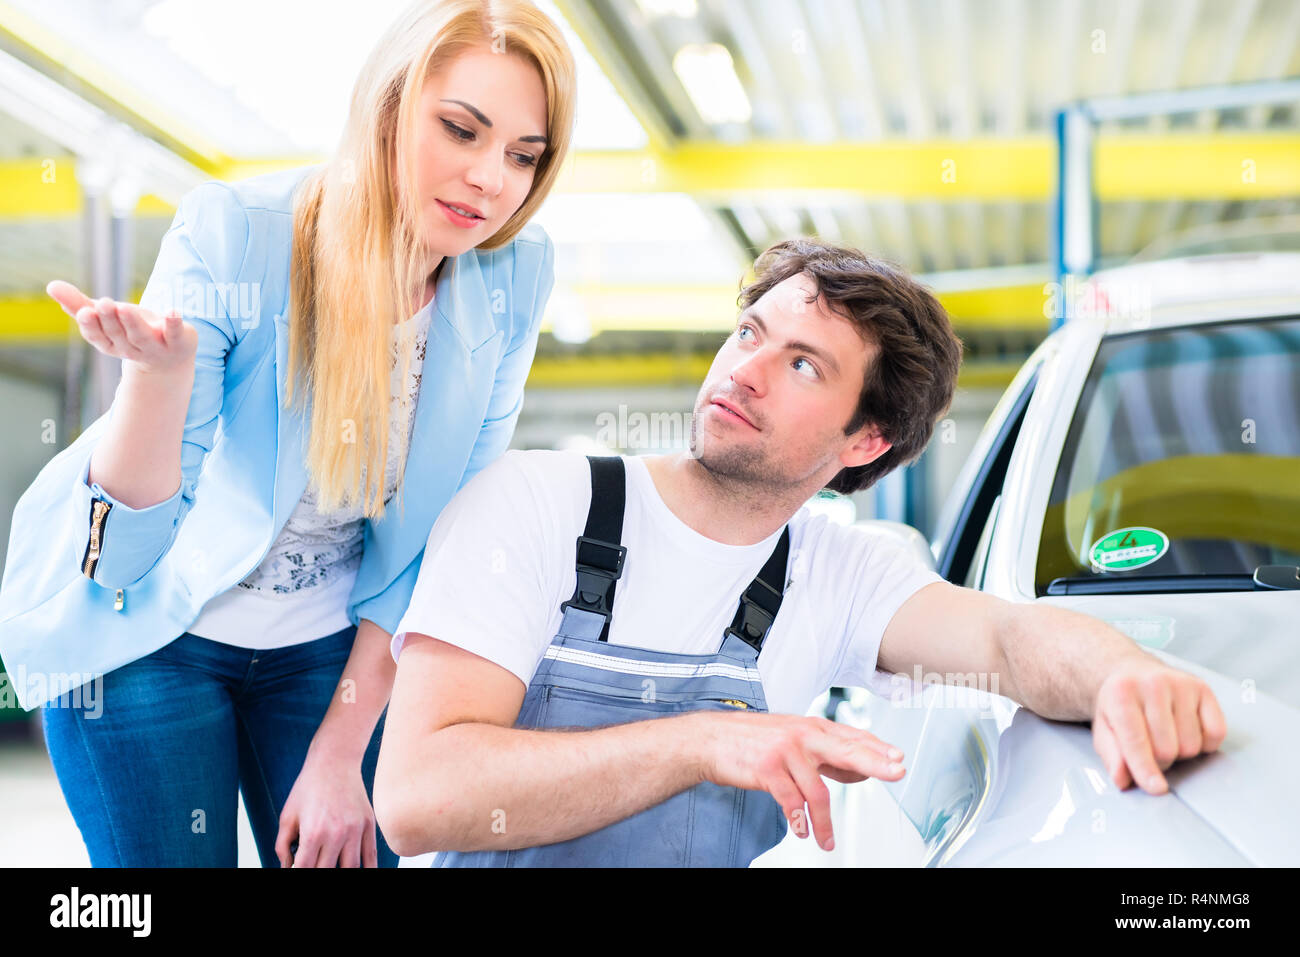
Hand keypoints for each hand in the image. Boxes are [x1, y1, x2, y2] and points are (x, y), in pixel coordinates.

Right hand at [47, 280, 196, 374]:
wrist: (172, 358)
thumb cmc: (133, 331)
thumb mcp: (107, 317)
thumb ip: (79, 303)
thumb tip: (50, 286)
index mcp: (111, 343)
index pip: (97, 336)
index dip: (91, 326)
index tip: (85, 312)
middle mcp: (131, 349)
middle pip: (118, 335)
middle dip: (110, 320)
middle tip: (104, 303)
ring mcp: (156, 348)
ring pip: (141, 337)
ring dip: (133, 323)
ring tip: (125, 307)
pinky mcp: (178, 342)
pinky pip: (175, 334)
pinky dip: (174, 323)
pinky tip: (172, 311)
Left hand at [276, 749, 379, 867]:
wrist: (335, 761)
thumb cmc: (308, 788)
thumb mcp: (287, 816)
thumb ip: (283, 847)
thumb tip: (286, 867)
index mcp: (313, 833)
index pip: (305, 869)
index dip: (299, 873)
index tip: (298, 869)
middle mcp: (336, 834)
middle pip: (327, 870)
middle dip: (318, 870)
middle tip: (314, 862)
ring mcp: (356, 830)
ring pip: (351, 868)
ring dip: (340, 870)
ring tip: (331, 863)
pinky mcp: (369, 825)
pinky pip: (371, 856)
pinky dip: (367, 869)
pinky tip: (359, 870)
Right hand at [698, 710, 904, 851]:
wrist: (711, 739)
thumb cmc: (751, 740)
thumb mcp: (792, 738)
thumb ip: (824, 753)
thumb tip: (858, 769)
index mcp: (811, 727)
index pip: (852, 737)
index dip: (877, 748)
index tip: (898, 758)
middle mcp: (802, 735)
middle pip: (847, 751)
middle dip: (875, 763)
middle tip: (897, 772)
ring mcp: (785, 751)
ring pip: (817, 791)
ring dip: (824, 823)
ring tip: (827, 841)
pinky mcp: (768, 768)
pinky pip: (791, 801)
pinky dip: (798, 820)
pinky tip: (801, 830)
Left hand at [1091, 661, 1226, 795]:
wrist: (1133, 674)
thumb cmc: (1120, 705)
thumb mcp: (1104, 729)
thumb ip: (1112, 756)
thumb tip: (1123, 780)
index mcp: (1121, 693)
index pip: (1136, 742)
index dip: (1146, 770)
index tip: (1157, 788)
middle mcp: (1152, 684)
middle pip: (1167, 749)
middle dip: (1160, 761)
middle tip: (1151, 748)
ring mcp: (1181, 683)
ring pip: (1191, 746)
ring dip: (1181, 752)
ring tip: (1166, 736)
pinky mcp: (1203, 688)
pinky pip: (1216, 733)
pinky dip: (1205, 743)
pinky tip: (1188, 731)